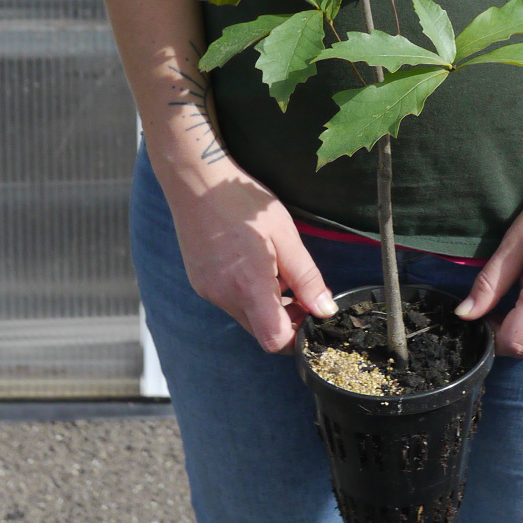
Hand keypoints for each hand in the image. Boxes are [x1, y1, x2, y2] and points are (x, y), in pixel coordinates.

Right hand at [161, 157, 337, 354]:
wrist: (196, 182)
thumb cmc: (243, 203)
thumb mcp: (285, 235)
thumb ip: (306, 277)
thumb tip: (325, 309)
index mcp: (249, 287)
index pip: (275, 340)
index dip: (298, 337)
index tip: (313, 316)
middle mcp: (224, 297)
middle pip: (261, 331)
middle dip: (287, 319)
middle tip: (302, 290)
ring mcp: (208, 291)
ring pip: (246, 315)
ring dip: (267, 304)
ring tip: (278, 269)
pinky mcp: (200, 282)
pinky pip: (230, 300)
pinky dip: (248, 292)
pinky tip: (254, 262)